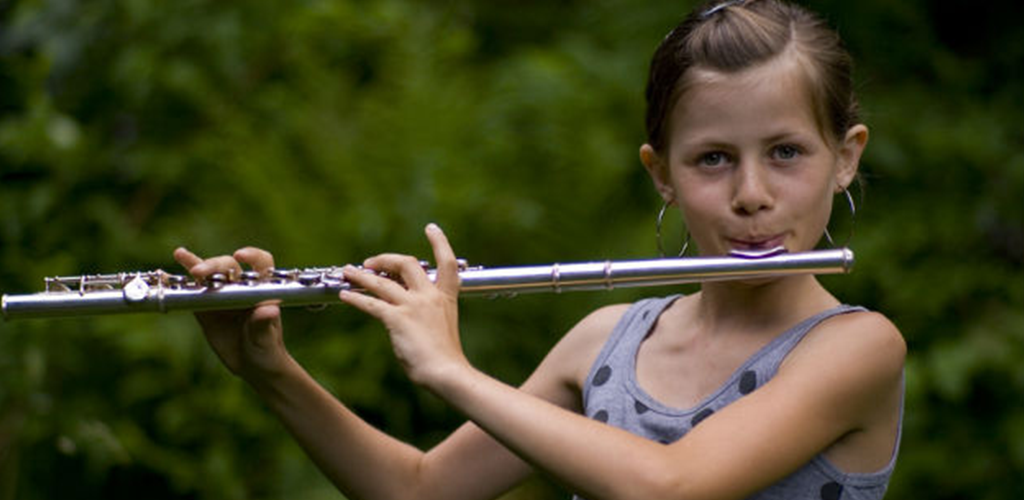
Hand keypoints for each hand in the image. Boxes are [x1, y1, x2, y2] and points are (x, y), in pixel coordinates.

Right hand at [173, 246, 292, 381]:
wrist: (252, 365)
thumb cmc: (266, 350)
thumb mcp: (266, 340)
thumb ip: (265, 324)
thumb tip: (270, 310)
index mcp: (262, 290)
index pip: (261, 264)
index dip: (252, 256)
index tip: (239, 256)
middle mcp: (241, 287)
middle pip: (229, 266)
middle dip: (214, 265)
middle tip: (200, 273)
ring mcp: (222, 294)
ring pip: (210, 273)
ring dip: (197, 264)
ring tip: (181, 256)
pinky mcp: (205, 305)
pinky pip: (194, 288)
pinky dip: (183, 277)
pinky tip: (174, 262)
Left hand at [338, 224, 467, 388]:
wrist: (446, 372)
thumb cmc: (445, 358)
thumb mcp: (442, 328)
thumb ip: (428, 315)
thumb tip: (406, 313)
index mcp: (445, 298)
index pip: (447, 263)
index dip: (439, 242)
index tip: (430, 228)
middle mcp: (429, 296)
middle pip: (406, 263)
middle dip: (386, 259)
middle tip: (370, 262)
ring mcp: (413, 305)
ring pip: (382, 282)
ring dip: (361, 275)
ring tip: (347, 271)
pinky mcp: (397, 319)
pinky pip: (371, 304)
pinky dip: (356, 298)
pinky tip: (345, 295)